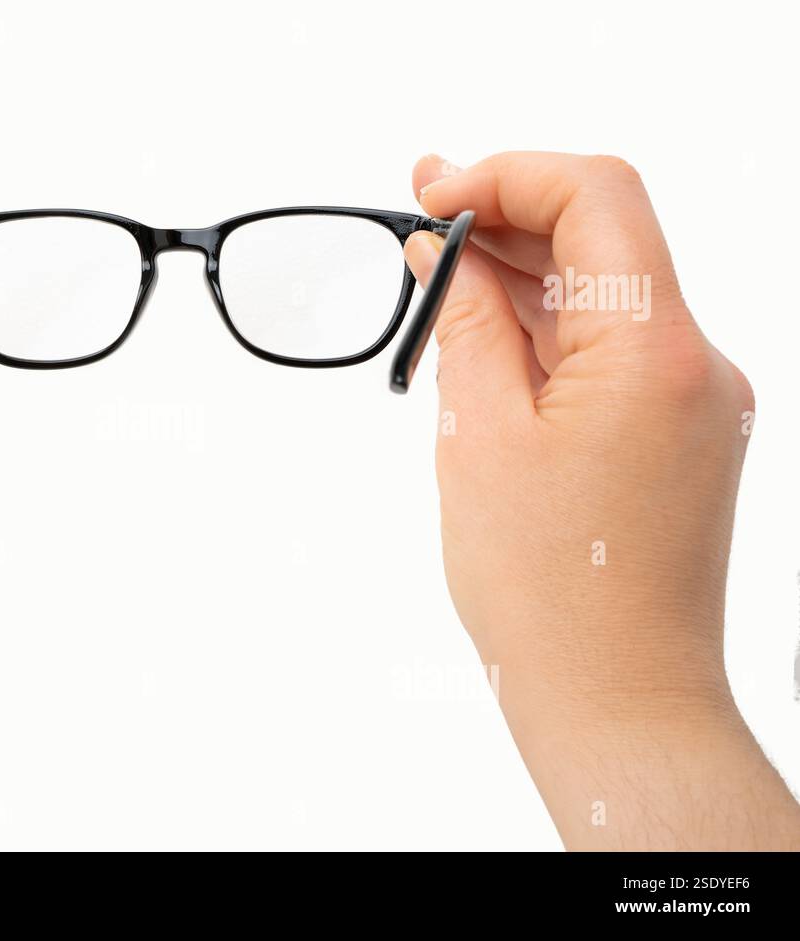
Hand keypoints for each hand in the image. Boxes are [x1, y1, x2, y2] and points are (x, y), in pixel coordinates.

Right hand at [404, 152, 798, 848]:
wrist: (617, 699)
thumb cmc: (547, 592)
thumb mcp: (480, 434)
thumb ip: (466, 319)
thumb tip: (448, 247)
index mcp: (655, 351)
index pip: (597, 195)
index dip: (509, 173)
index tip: (433, 193)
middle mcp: (696, 362)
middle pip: (607, 234)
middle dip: (509, 213)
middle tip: (418, 214)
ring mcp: (696, 399)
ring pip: (609, 291)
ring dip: (524, 272)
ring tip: (435, 279)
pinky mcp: (680, 433)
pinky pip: (614, 348)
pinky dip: (548, 329)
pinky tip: (483, 337)